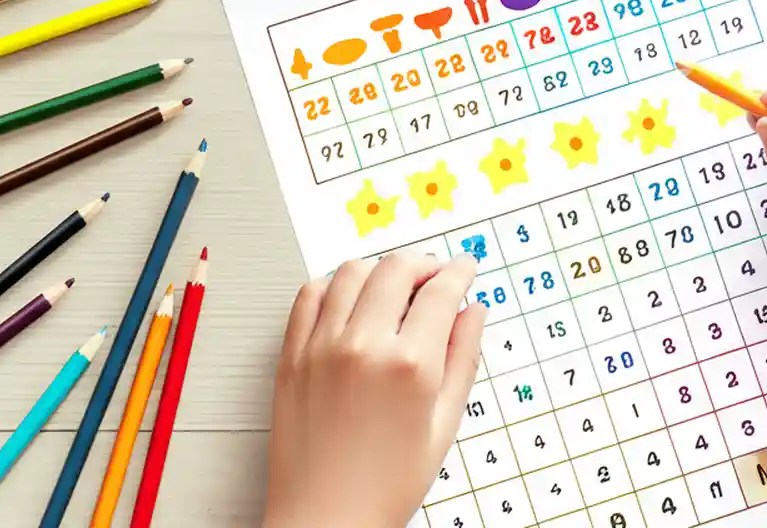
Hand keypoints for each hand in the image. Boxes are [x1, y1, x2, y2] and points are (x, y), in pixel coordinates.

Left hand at [266, 253, 485, 526]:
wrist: (325, 518)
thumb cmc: (386, 485)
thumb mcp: (443, 425)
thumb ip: (463, 359)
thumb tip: (474, 312)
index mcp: (410, 365)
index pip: (440, 291)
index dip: (459, 271)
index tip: (465, 268)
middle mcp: (363, 345)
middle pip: (397, 269)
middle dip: (424, 264)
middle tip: (435, 275)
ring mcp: (321, 346)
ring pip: (352, 271)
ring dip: (379, 269)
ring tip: (394, 287)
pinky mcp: (291, 355)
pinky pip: (310, 294)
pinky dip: (333, 284)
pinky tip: (350, 298)